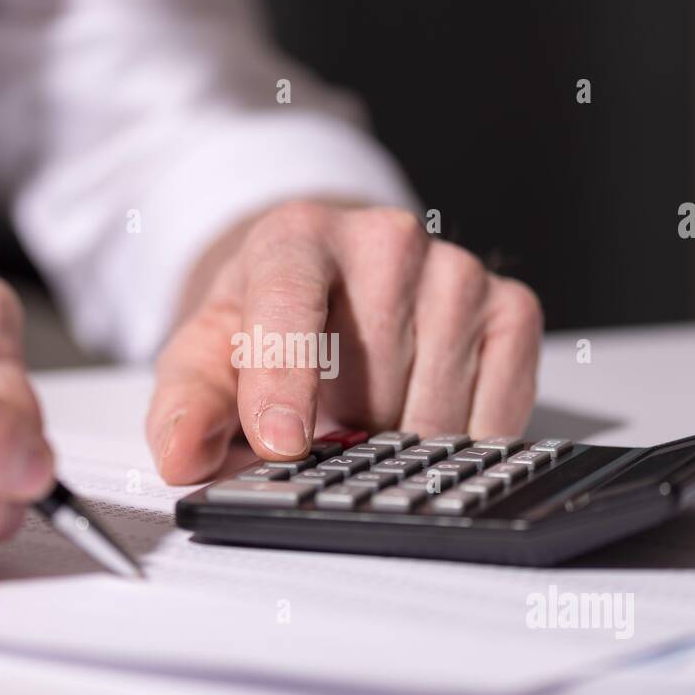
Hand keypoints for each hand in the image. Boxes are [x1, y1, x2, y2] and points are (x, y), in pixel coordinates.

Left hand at [147, 201, 541, 482]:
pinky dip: (458, 444)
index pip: (290, 300)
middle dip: (344, 429)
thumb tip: (181, 457)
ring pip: (435, 408)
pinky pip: (496, 414)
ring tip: (370, 409)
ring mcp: (458, 270)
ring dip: (398, 439)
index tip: (281, 443)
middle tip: (327, 424)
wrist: (333, 288)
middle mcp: (385, 239)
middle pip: (370, 377)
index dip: (284, 376)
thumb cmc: (266, 325)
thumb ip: (185, 407)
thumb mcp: (206, 359)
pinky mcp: (513, 308)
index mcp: (296, 237)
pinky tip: (423, 418)